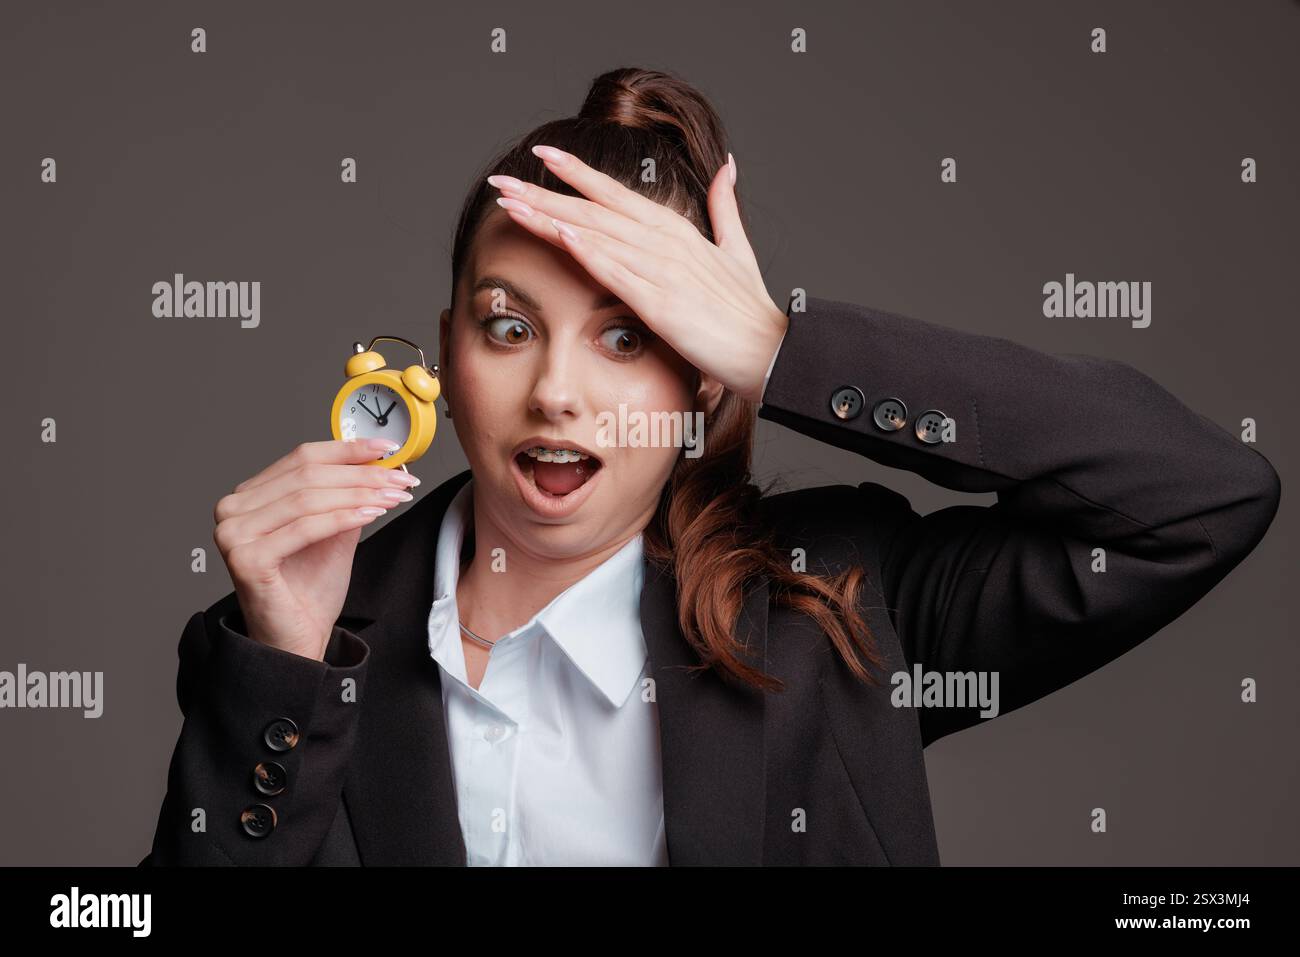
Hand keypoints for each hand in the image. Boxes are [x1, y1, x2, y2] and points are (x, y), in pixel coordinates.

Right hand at [212, 438, 419, 660]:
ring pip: (307, 499)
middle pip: (307, 475)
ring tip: (394, 496)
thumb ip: (348, 496)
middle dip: (362, 474)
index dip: (348, 450)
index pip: (302, 458)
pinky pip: (305, 528)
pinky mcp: (245, 558)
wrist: (297, 639)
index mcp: (249, 496)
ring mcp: (233, 533)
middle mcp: (233, 509)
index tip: (388, 449)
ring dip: (359, 494)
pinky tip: (372, 514)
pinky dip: (343, 518)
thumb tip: (380, 462)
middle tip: (401, 478)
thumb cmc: (310, 589)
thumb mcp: (336, 531)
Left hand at [486, 146, 788, 403]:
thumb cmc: (751, 311)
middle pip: (595, 209)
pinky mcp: (662, 304)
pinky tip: (560, 235)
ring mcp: (664, 271)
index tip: (542, 155)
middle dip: (544, 193)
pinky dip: (589, 252)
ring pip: (597, 235)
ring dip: (551, 217)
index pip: (617, 194)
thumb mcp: (738, 251)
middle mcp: (667, 243)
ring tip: (512, 204)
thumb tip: (727, 166)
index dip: (577, 173)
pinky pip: (618, 273)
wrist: (773, 351)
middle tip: (502, 181)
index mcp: (679, 231)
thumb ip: (725, 207)